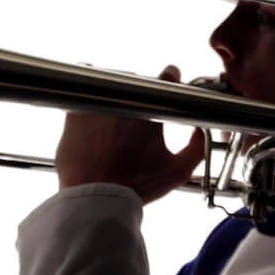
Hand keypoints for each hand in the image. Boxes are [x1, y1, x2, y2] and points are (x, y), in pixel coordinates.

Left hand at [54, 65, 204, 204]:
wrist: (93, 197)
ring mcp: (96, 102)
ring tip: (116, 124)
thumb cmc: (134, 186)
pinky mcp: (74, 110)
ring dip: (116, 99)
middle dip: (141, 97)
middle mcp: (124, 99)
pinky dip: (91, 102)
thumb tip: (200, 130)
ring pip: (111, 87)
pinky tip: (96, 117)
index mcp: (152, 108)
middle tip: (138, 119)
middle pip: (137, 84)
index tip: (168, 85)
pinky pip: (83, 93)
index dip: (170, 78)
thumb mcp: (177, 172)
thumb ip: (197, 148)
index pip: (167, 76)